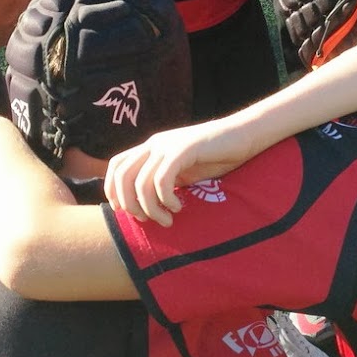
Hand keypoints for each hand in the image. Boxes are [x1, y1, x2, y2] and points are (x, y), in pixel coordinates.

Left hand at [103, 120, 264, 226]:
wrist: (244, 136)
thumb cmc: (216, 158)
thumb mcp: (184, 171)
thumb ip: (164, 182)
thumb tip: (145, 209)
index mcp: (151, 147)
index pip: (116, 166)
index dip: (113, 190)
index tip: (125, 212)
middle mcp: (155, 144)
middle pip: (123, 175)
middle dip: (130, 204)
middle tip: (147, 221)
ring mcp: (168, 145)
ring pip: (141, 182)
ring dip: (151, 208)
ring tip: (168, 219)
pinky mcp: (184, 149)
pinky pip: (162, 179)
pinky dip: (166, 199)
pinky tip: (179, 206)